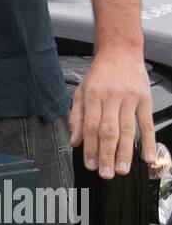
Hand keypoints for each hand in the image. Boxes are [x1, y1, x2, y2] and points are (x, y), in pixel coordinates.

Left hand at [69, 48, 155, 177]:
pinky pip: (147, 123)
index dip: (90, 148)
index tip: (90, 165)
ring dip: (125, 152)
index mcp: (93, 95)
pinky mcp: (145, 99)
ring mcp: (130, 98)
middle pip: (109, 130)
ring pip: (127, 129)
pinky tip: (147, 157)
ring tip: (121, 170)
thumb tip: (74, 141)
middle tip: (105, 174)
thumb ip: (77, 117)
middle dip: (106, 154)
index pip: (91, 126)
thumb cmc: (100, 73)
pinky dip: (149, 141)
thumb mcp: (81, 91)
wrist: (120, 51)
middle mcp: (111, 97)